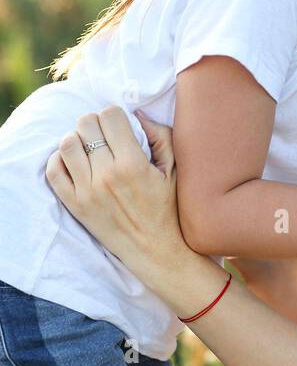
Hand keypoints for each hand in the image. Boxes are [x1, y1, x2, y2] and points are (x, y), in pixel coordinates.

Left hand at [45, 105, 189, 279]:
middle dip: (96, 123)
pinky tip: (74, 162)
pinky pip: (54, 171)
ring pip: (67, 143)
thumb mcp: (173, 170)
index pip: (110, 116)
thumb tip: (139, 115)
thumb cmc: (167, 208)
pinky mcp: (75, 205)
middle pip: (86, 124)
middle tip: (104, 136)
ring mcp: (87, 191)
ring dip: (77, 139)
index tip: (120, 126)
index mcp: (133, 164)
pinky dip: (59, 159)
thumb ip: (160, 136)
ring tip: (89, 148)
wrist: (154, 250)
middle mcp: (106, 175)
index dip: (115, 115)